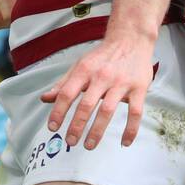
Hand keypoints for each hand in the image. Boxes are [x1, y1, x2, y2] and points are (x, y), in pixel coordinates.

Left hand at [40, 33, 155, 148]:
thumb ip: (63, 84)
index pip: (67, 93)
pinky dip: (130, 130)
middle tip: (70, 141)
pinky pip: (135, 112)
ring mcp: (121, 82)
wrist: (131, 38)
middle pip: (87, 105)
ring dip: (97, 131)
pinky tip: (124, 143)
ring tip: (89, 145)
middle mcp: (102, 76)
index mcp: (85, 70)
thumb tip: (44, 98)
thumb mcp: (81, 65)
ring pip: (108, 110)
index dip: (58, 112)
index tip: (53, 128)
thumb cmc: (103, 56)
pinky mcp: (139, 87)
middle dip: (76, 126)